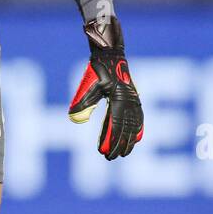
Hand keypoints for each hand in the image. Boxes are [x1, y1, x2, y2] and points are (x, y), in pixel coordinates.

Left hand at [68, 15, 142, 158]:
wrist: (111, 55)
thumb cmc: (98, 69)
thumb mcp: (89, 85)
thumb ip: (84, 102)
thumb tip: (73, 118)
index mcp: (120, 100)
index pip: (116, 127)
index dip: (111, 142)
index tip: (105, 154)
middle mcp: (130, 102)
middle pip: (126, 130)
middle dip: (119, 146)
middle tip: (111, 158)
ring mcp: (134, 101)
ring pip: (134, 126)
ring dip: (129, 141)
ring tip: (123, 153)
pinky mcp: (135, 99)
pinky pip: (139, 118)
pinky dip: (138, 130)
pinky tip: (135, 139)